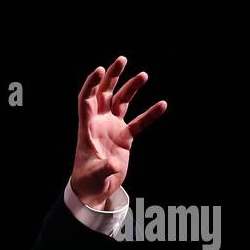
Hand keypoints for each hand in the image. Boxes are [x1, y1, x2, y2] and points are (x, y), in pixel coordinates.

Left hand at [71, 56, 168, 208]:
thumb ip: (104, 168)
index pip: (87, 99)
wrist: (95, 189)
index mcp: (88, 127)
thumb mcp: (95, 176)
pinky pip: (139, 122)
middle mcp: (100, 123)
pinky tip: (161, 105)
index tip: (100, 69)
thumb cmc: (88, 181)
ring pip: (122, 102)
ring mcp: (112, 128)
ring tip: (144, 75)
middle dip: (112, 76)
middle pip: (104, 93)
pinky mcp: (124, 137)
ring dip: (131, 88)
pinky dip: (149, 114)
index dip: (92, 83)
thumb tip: (115, 163)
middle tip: (122, 60)